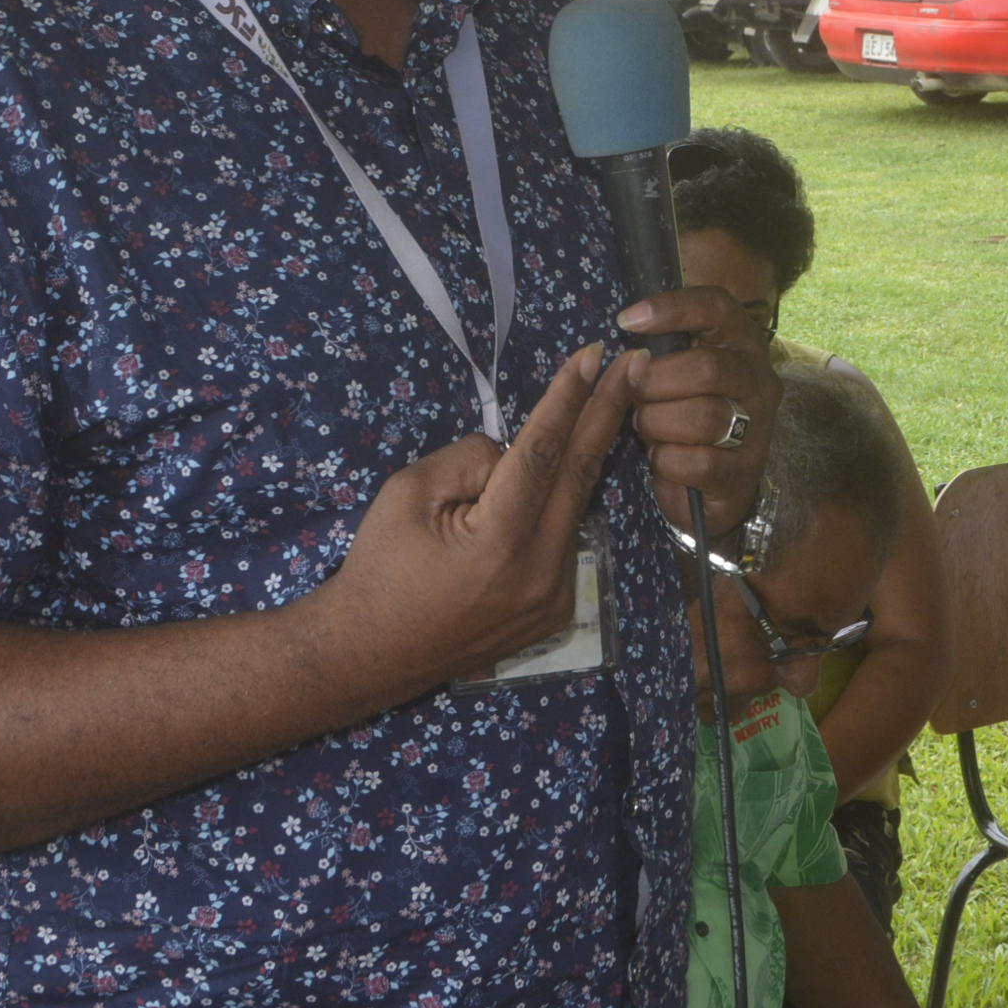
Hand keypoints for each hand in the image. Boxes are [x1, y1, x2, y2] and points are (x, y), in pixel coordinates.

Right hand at [310, 345, 633, 698]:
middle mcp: (541, 571)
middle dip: (610, 412)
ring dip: (571, 464)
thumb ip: (471, 459)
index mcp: (501, 540)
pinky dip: (554, 511)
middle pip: (583, 473)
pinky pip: (564, 541)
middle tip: (638, 365)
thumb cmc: (381, 566)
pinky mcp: (556, 612)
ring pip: (573, 508)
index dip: (571, 397)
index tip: (597, 355)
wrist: (369, 652)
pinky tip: (527, 504)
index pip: (545, 450)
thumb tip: (513, 452)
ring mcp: (555, 597)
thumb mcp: (408, 492)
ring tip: (579, 419)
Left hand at [621, 287, 780, 536]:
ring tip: (645, 428)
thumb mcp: (674, 374)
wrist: (713, 485)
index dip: (672, 308)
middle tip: (634, 395)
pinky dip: (668, 461)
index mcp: (741, 344)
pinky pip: (700, 462)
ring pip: (704, 416)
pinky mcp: (746, 471)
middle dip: (655, 383)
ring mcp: (759, 428)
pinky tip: (661, 459)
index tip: (626, 320)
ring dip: (658, 423)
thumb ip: (657, 349)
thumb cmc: (683, 416)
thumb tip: (625, 327)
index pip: (718, 308)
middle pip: (706, 368)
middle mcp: (759, 380)